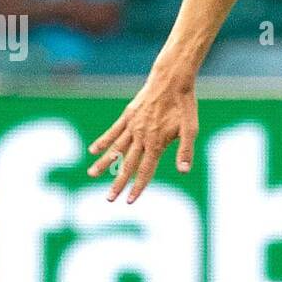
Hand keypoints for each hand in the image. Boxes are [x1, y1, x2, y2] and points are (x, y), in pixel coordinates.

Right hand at [87, 65, 197, 202]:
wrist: (171, 80)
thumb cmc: (184, 106)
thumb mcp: (190, 129)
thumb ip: (185, 151)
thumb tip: (183, 172)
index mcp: (156, 143)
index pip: (145, 171)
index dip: (138, 187)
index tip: (129, 201)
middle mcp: (141, 137)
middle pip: (127, 164)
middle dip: (118, 183)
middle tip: (108, 199)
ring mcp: (132, 126)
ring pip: (115, 148)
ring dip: (103, 163)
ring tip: (91, 175)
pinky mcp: (128, 115)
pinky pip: (113, 131)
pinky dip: (103, 141)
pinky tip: (93, 150)